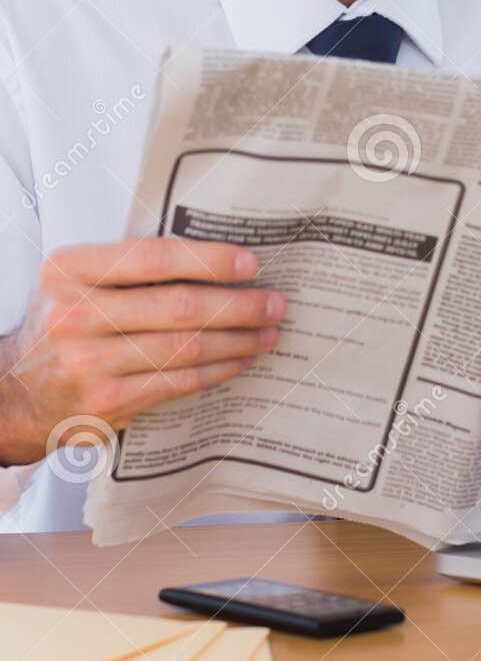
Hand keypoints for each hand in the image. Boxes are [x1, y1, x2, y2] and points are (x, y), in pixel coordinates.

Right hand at [0, 237, 285, 464]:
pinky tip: (240, 360)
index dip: (209, 259)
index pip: (154, 257)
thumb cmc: (63, 322)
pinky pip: (178, 383)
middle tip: (275, 302)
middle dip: (238, 304)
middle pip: (179, 306)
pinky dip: (217, 370)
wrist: (16, 390)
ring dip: (237, 340)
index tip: (251, 263)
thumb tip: (216, 257)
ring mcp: (91, 363)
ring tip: (268, 332)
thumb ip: (129, 265)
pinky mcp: (108, 403)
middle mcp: (77, 315)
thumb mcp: (77, 279)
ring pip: (186, 348)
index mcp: (71, 270)